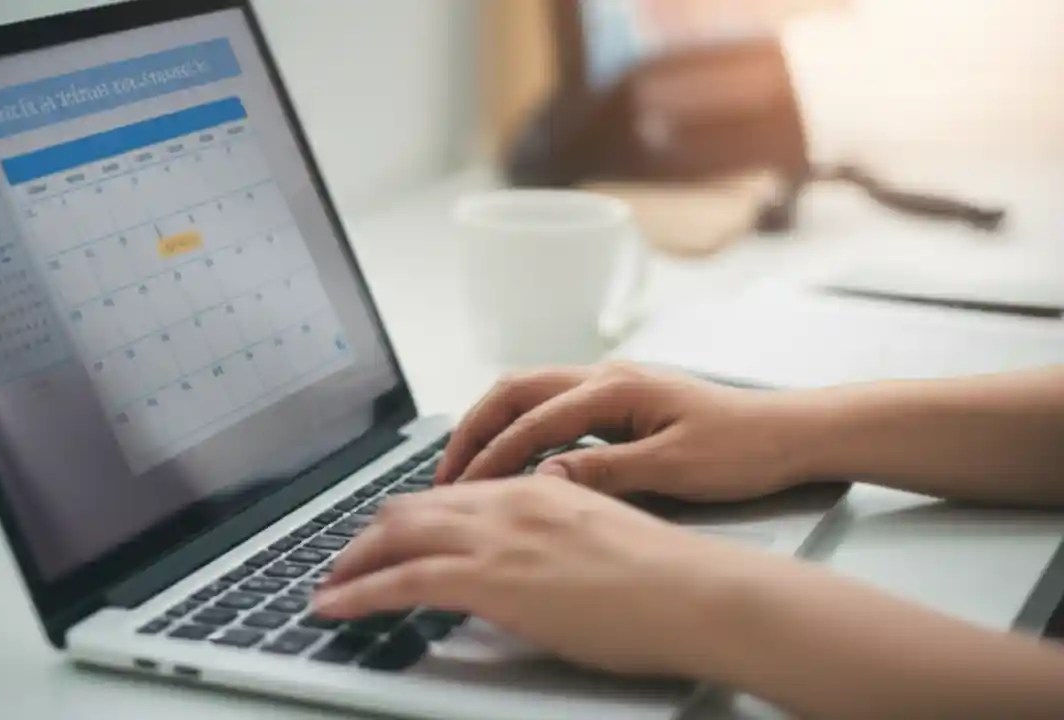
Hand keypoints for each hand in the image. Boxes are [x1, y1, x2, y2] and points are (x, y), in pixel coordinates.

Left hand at [313, 476, 747, 676]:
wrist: (694, 593)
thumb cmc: (664, 578)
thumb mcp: (599, 536)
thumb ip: (555, 532)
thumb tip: (530, 550)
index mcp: (534, 489)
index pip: (449, 494)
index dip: (408, 518)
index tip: (387, 538)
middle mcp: (506, 502)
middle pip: (412, 508)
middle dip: (369, 537)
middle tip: (345, 562)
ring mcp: (495, 537)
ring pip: (396, 536)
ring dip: (352, 563)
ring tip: (328, 587)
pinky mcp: (489, 578)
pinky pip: (402, 580)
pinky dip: (359, 592)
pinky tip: (334, 606)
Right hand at [435, 362, 812, 500]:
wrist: (791, 433)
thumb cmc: (743, 449)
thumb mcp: (675, 468)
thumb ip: (606, 471)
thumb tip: (546, 480)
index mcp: (617, 388)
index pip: (535, 421)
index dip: (494, 457)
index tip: (463, 492)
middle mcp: (606, 377)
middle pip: (515, 391)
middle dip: (473, 430)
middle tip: (443, 474)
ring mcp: (611, 387)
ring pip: (529, 396)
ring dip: (491, 428)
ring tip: (464, 469)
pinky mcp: (619, 404)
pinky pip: (551, 410)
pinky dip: (518, 432)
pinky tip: (510, 463)